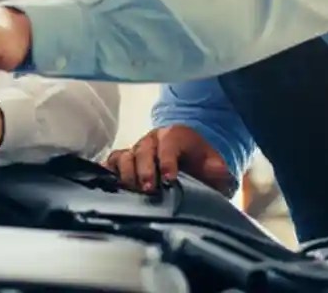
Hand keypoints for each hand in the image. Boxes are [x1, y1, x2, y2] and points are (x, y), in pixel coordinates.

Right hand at [104, 125, 233, 196]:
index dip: (167, 160)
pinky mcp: (126, 162)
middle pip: (143, 150)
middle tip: (150, 189)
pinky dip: (110, 172)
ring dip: (127, 174)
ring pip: (125, 156)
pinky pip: (113, 163)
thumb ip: (217, 171)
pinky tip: (113, 186)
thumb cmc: (204, 167)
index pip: (168, 143)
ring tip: (133, 192)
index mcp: (176, 136)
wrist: (194, 165)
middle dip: (146, 170)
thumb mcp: (216, 168)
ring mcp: (137, 150)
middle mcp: (152, 140)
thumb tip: (218, 176)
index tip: (170, 180)